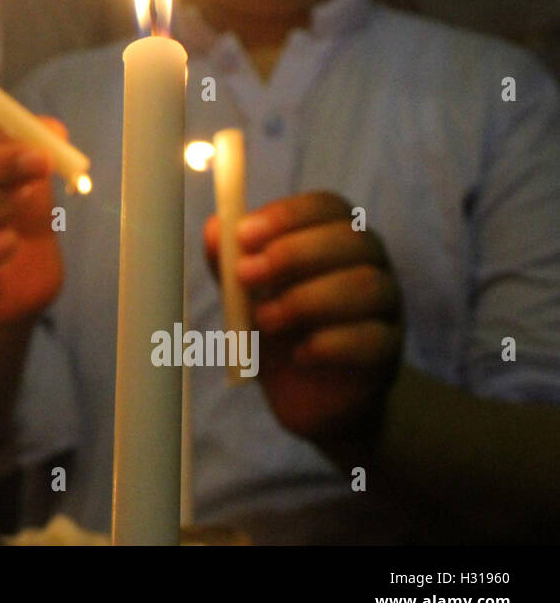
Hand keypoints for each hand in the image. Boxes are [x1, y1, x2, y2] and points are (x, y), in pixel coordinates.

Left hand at [203, 191, 402, 441]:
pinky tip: (299, 354)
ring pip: (367, 286)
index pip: (326, 206)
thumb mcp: (243, 293)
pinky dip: (331, 344)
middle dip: (294, 253)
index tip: (243, 234)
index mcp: (334, 236)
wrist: (307, 395)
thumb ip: (229, 261)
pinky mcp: (389, 352)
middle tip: (246, 275)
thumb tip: (214, 227)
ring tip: (264, 320)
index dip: (286, 215)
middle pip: (352, 239)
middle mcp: (369, 263)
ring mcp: (387, 306)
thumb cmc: (276, 328)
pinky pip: (373, 338)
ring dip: (307, 299)